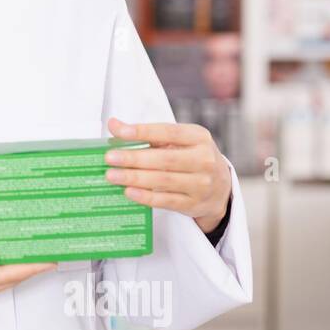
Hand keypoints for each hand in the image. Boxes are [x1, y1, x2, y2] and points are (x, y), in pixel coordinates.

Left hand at [103, 117, 231, 234]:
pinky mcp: (193, 204)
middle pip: (165, 159)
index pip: (169, 132)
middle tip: (110, 158)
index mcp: (199, 137)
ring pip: (164, 180)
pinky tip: (128, 192)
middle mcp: (204, 160)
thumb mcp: (179, 142)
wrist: (220, 188)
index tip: (119, 131)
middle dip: (134, 158)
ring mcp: (201, 184)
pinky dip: (145, 197)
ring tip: (112, 175)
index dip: (143, 132)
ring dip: (135, 178)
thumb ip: (148, 134)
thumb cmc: (191, 158)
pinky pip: (166, 201)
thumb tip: (114, 125)